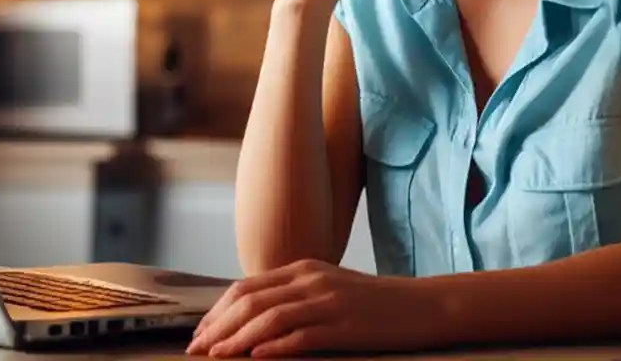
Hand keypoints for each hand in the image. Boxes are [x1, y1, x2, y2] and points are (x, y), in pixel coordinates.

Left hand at [184, 259, 438, 357]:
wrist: (423, 305)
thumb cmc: (373, 304)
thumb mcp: (327, 288)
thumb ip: (292, 296)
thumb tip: (252, 319)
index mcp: (301, 269)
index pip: (245, 287)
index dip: (217, 311)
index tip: (201, 333)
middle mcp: (309, 280)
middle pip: (249, 301)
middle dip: (218, 326)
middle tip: (197, 349)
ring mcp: (327, 302)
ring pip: (269, 318)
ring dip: (237, 339)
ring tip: (217, 356)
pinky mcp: (344, 326)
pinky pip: (301, 336)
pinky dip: (274, 347)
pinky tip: (256, 358)